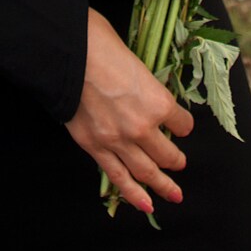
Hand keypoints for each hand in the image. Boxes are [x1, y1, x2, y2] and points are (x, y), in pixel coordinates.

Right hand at [65, 9, 193, 214]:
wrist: (68, 54)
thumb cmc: (102, 45)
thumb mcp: (136, 60)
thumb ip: (145, 81)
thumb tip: (145, 87)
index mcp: (158, 101)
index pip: (182, 122)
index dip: (183, 123)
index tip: (181, 123)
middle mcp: (143, 127)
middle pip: (167, 153)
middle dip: (176, 160)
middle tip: (180, 163)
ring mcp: (117, 141)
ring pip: (146, 172)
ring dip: (163, 186)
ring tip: (174, 194)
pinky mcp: (94, 147)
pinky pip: (118, 177)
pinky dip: (133, 194)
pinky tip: (147, 206)